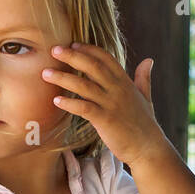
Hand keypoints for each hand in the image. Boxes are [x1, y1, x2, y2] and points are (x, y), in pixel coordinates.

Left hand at [43, 42, 173, 165]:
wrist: (148, 148)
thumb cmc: (145, 124)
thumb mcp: (146, 97)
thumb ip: (143, 78)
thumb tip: (149, 60)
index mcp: (125, 82)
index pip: (105, 58)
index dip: (88, 49)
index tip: (73, 44)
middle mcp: (118, 89)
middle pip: (92, 66)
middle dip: (72, 56)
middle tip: (53, 49)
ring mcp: (111, 104)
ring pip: (84, 85)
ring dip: (63, 78)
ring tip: (45, 73)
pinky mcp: (105, 120)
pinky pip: (84, 108)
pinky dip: (69, 103)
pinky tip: (56, 100)